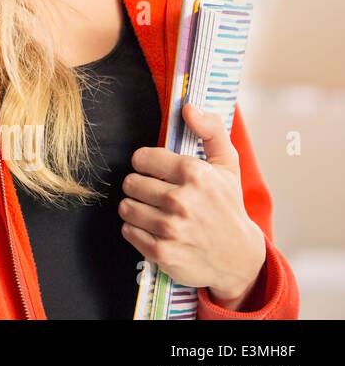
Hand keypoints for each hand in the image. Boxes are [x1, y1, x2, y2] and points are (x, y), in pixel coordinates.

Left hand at [119, 103, 266, 308]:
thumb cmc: (228, 207)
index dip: (147, 164)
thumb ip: (210, 130)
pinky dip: (137, 230)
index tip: (157, 172)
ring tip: (155, 211)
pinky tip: (155, 230)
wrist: (239, 258)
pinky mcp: (161, 252)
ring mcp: (171, 228)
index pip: (142, 157)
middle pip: (130, 182)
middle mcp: (182, 200)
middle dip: (141, 187)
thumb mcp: (227, 165)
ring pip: (126, 206)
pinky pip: (128, 230)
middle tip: (157, 194)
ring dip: (136, 208)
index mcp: (195, 174)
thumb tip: (189, 107)